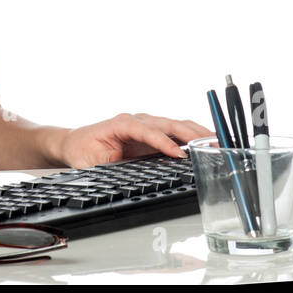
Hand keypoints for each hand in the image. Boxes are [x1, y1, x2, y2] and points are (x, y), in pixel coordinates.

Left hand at [54, 113, 216, 167]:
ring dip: (196, 133)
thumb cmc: (82, 151)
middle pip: (167, 123)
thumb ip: (110, 165)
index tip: (179, 155)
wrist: (76, 143)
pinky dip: (192, 135)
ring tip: (216, 141)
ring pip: (175, 124)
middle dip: (189, 134)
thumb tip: (127, 172)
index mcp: (121, 124)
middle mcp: (136, 120)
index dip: (164, 143)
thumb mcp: (91, 162)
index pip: (147, 131)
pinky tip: (206, 141)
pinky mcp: (152, 132)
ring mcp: (146, 124)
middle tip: (210, 145)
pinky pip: (175, 131)